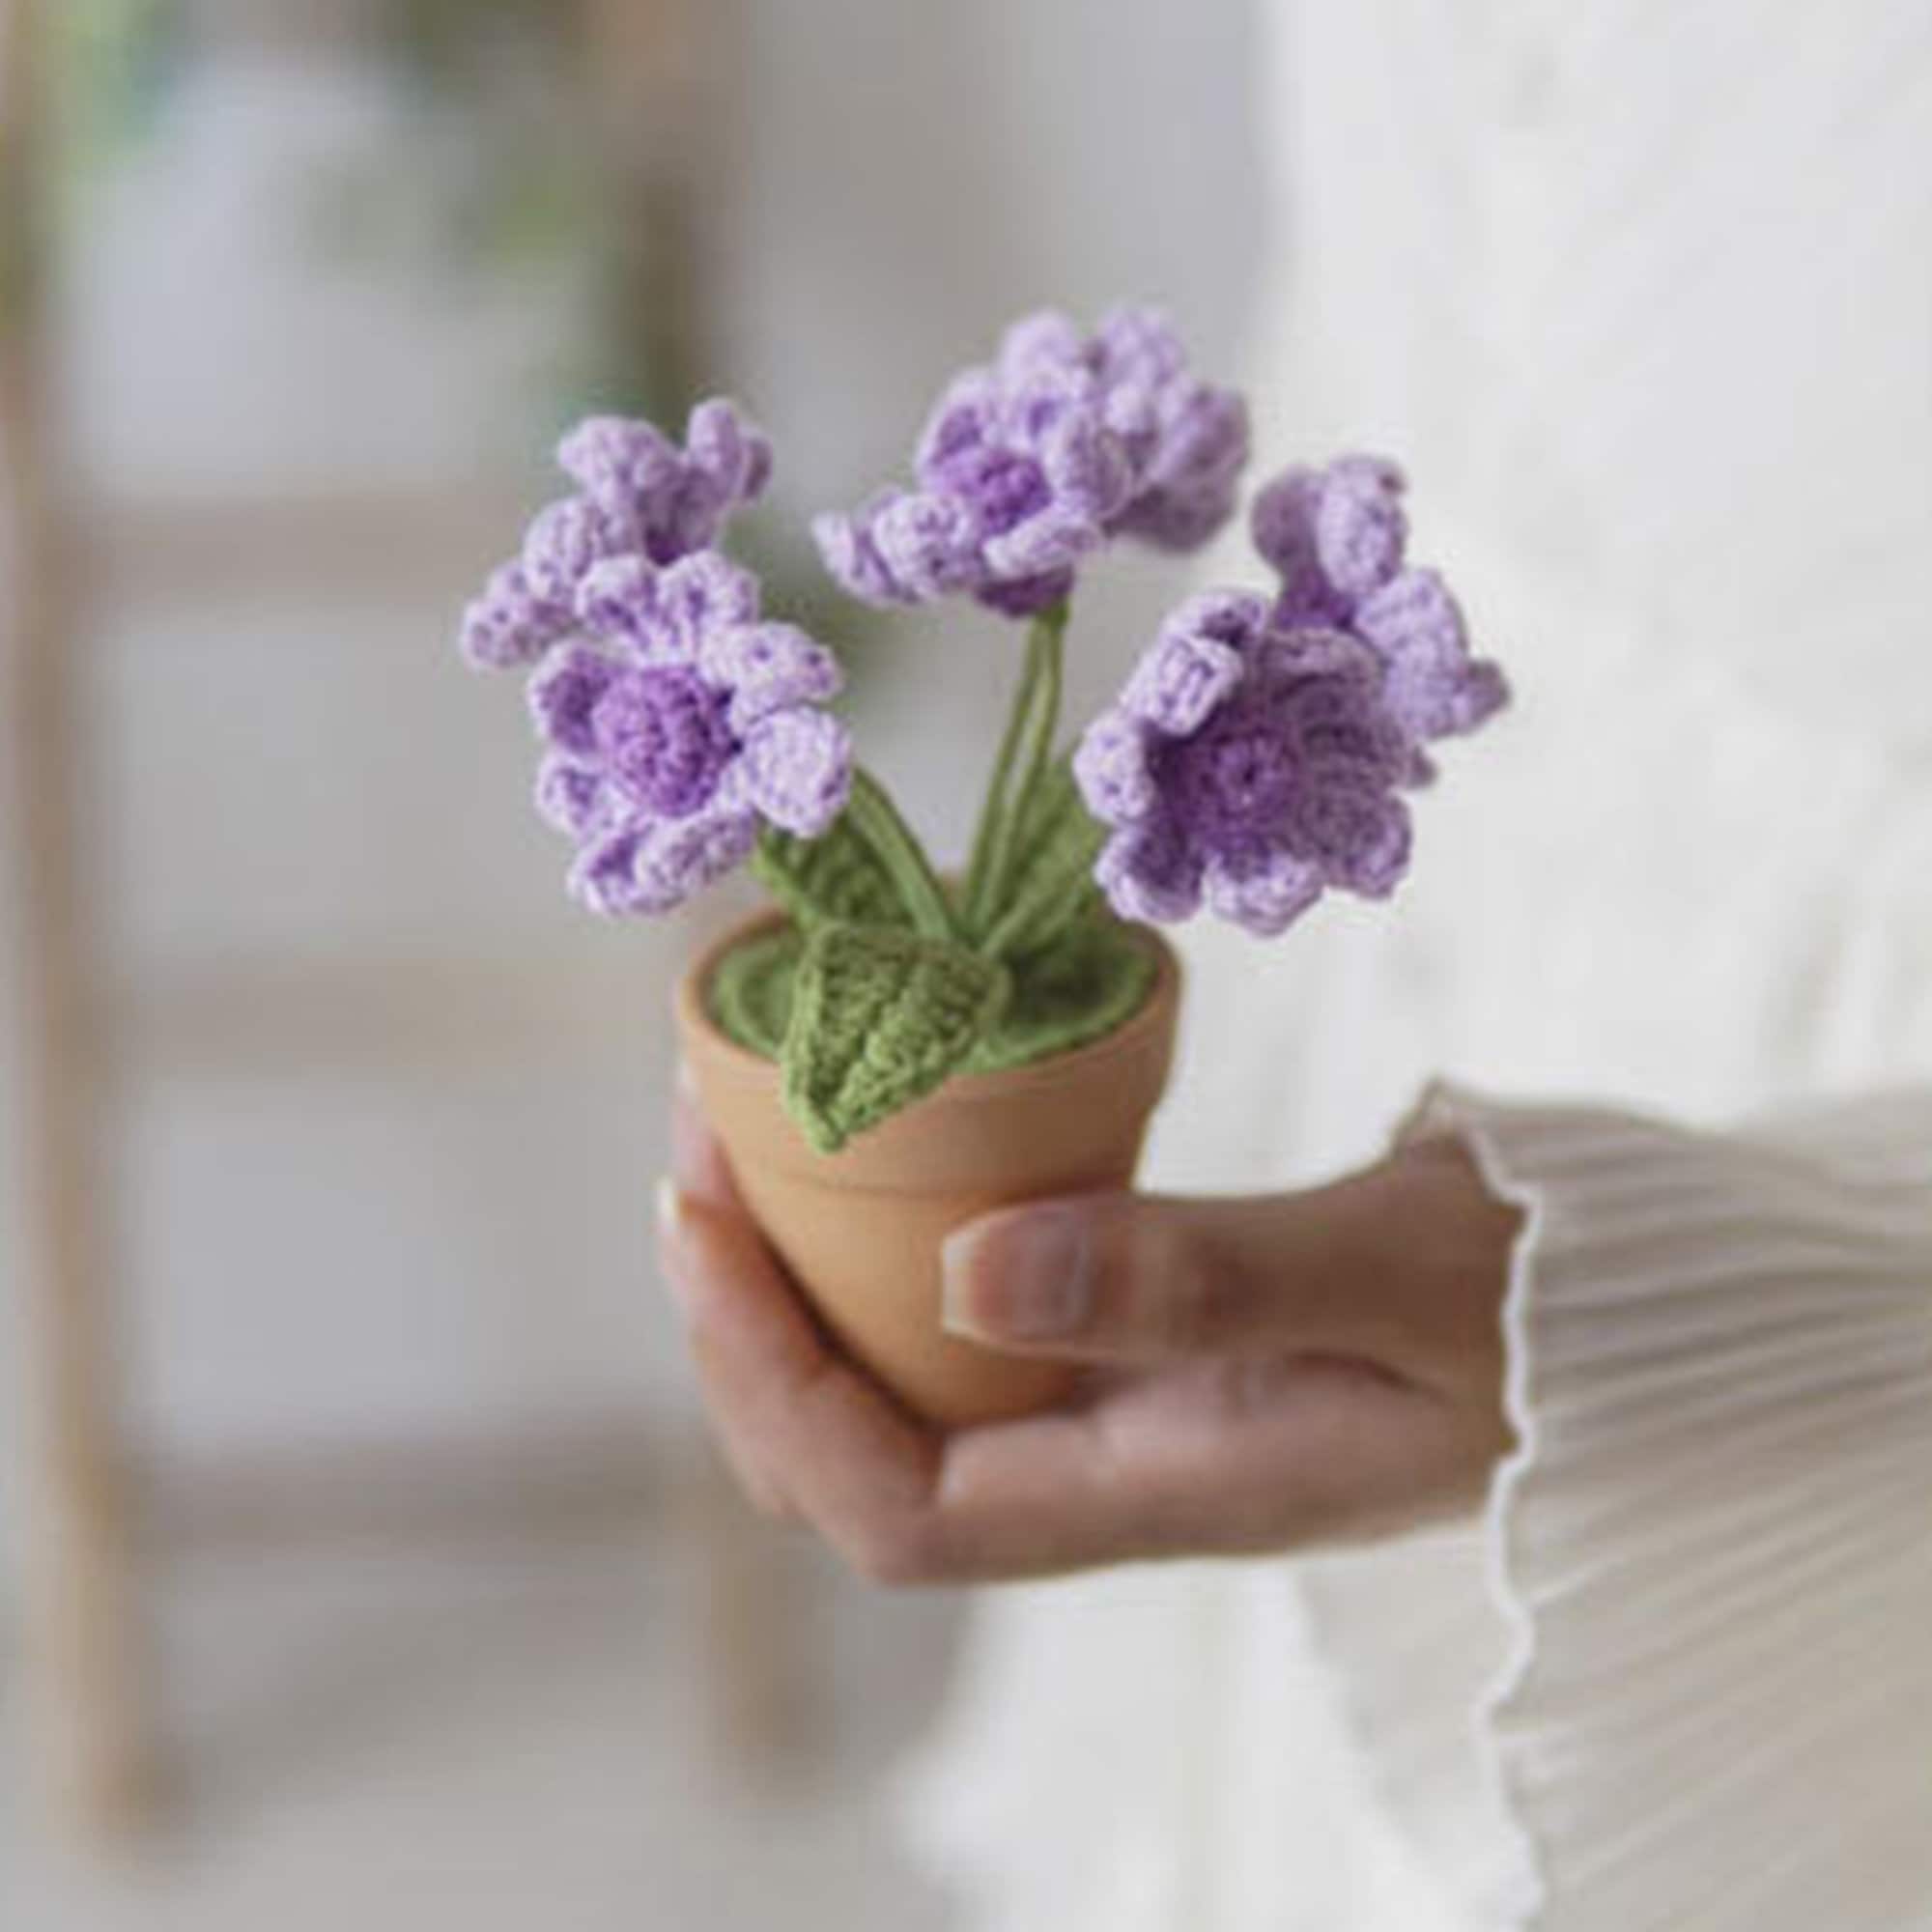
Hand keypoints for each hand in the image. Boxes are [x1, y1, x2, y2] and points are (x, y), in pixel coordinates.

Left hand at [657, 1084, 1518, 1584]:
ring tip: (755, 1109)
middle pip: (860, 1452)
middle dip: (749, 1315)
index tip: (701, 1214)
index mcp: (1162, 1490)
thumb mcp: (1396, 1277)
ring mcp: (1123, 1404)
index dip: (770, 1380)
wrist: (1622, 1308)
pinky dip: (897, 1226)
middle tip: (702, 1131)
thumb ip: (1201, 1283)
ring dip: (807, 1263)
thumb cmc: (1543, 1306)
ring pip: (904, 1376)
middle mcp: (1114, 1467)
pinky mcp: (1140, 1334)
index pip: (899, 1504)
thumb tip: (961, 1273)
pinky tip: (892, 1127)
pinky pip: (973, 1306)